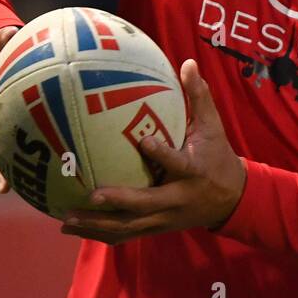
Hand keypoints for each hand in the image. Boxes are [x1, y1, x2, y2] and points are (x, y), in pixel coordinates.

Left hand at [61, 59, 246, 244]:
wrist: (231, 199)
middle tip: (90, 194)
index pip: (178, 163)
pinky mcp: (157, 228)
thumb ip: (198, 97)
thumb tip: (187, 63)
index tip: (144, 141)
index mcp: (194, 170)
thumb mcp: (213, 127)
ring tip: (66, 219)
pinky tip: (71, 228)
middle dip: (119, 201)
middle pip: (147, 204)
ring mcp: (166, 218)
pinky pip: (126, 234)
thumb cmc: (217, 156)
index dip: (162, 154)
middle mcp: (178, 198)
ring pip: (131, 226)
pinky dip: (100, 234)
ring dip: (98, 225)